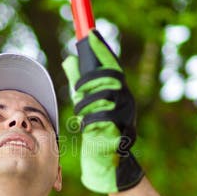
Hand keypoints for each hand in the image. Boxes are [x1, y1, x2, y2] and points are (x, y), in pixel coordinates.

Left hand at [62, 29, 143, 192]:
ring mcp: (127, 114)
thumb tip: (70, 60)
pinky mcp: (122, 129)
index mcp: (119, 91)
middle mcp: (126, 99)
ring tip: (79, 109)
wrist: (109, 161)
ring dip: (87, 100)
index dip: (102, 49)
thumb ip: (80, 83)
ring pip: (105, 95)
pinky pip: (103, 117)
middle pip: (110, 77)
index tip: (89, 33)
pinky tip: (84, 123)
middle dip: (89, 79)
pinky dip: (89, 118)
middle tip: (76, 87)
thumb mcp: (87, 103)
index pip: (112, 65)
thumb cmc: (98, 130)